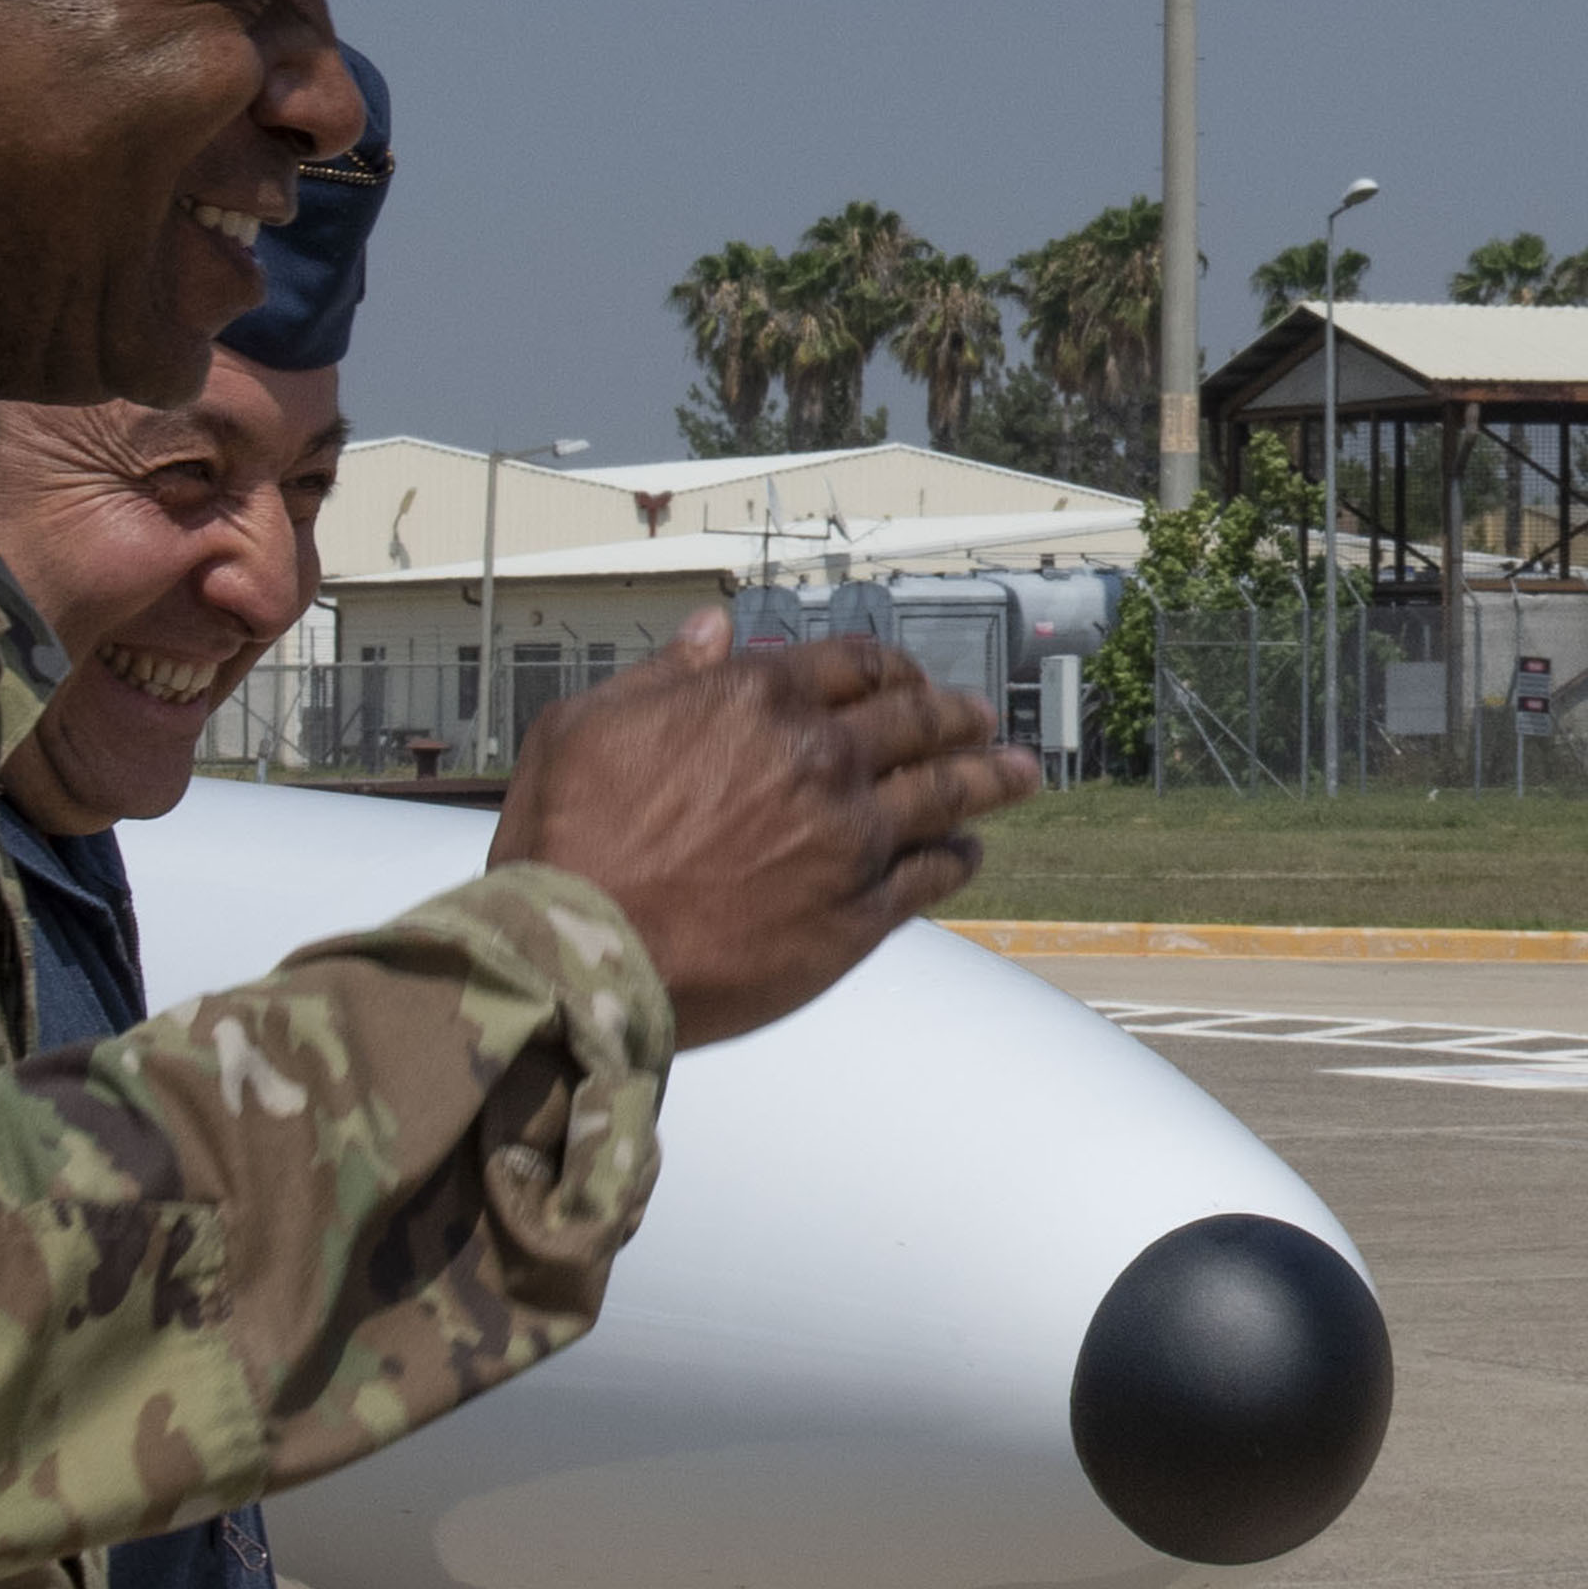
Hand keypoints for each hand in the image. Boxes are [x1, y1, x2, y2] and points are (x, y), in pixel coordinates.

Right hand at [494, 607, 1043, 1047]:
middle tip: (984, 719)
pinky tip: (971, 853)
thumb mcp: (584, 726)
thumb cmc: (564, 843)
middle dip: (959, 715)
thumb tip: (713, 630)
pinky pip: (934, 874)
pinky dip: (961, 857)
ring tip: (1023, 772)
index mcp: (758, 699)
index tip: (909, 678)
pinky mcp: (861, 913)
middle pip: (920, 720)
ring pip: (949, 792)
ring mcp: (850, 836)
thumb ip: (662, 676)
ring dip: (993, 776)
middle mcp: (820, 757)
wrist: (578, 958)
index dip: (892, 668)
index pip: (857, 664)